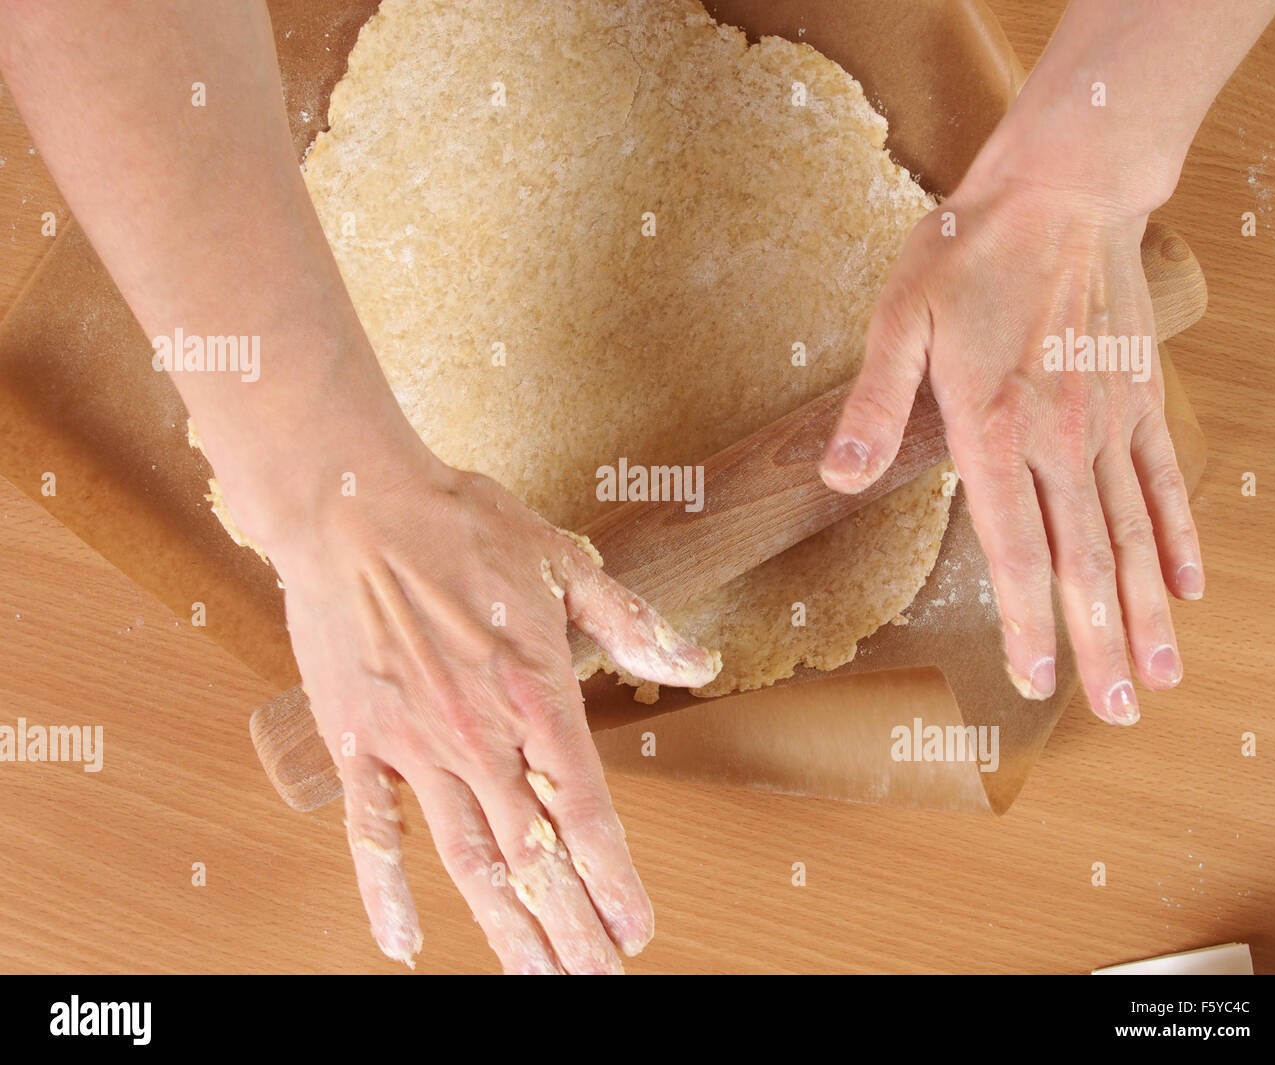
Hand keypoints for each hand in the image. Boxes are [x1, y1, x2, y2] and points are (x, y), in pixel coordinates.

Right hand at [253, 436, 719, 972]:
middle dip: (570, 926)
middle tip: (596, 979)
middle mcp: (479, 736)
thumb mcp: (565, 564)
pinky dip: (385, 889)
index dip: (614, 878)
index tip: (637, 930)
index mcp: (536, 694)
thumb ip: (633, 626)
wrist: (355, 504)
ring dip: (504, 926)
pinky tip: (403, 943)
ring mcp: (414, 744)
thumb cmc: (463, 525)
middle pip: (534, 854)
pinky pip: (373, 830)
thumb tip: (698, 664)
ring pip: (466, 859)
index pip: (587, 811)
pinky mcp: (360, 739)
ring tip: (533, 978)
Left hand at [820, 168, 1201, 725]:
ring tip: (1160, 674)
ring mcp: (1110, 423)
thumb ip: (872, 405)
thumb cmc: (967, 254)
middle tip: (1118, 711)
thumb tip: (839, 477)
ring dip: (1145, 611)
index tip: (1037, 680)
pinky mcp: (1139, 399)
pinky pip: (1163, 482)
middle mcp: (1060, 441)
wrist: (1061, 192)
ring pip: (1132, 536)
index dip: (1029, 622)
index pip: (1016, 551)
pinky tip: (1186, 586)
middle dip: (1099, 644)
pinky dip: (1176, 537)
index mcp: (994, 430)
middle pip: (1085, 562)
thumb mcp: (898, 320)